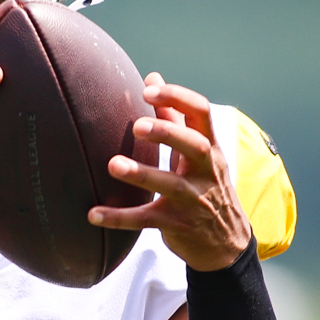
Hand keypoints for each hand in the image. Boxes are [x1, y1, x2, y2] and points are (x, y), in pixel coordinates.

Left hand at [87, 74, 250, 271]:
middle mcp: (205, 171)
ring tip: (113, 164)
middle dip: (167, 133)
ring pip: (170, 185)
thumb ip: (174, 116)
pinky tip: (93, 215)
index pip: (201, 113)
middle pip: (193, 146)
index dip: (177, 97)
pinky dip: (119, 218)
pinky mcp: (177, 225)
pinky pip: (146, 220)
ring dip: (141, 173)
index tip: (149, 89)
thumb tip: (152, 76)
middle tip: (138, 126)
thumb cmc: (205, 185)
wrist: (226, 243)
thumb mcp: (197, 152)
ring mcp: (193, 200)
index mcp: (209, 148)